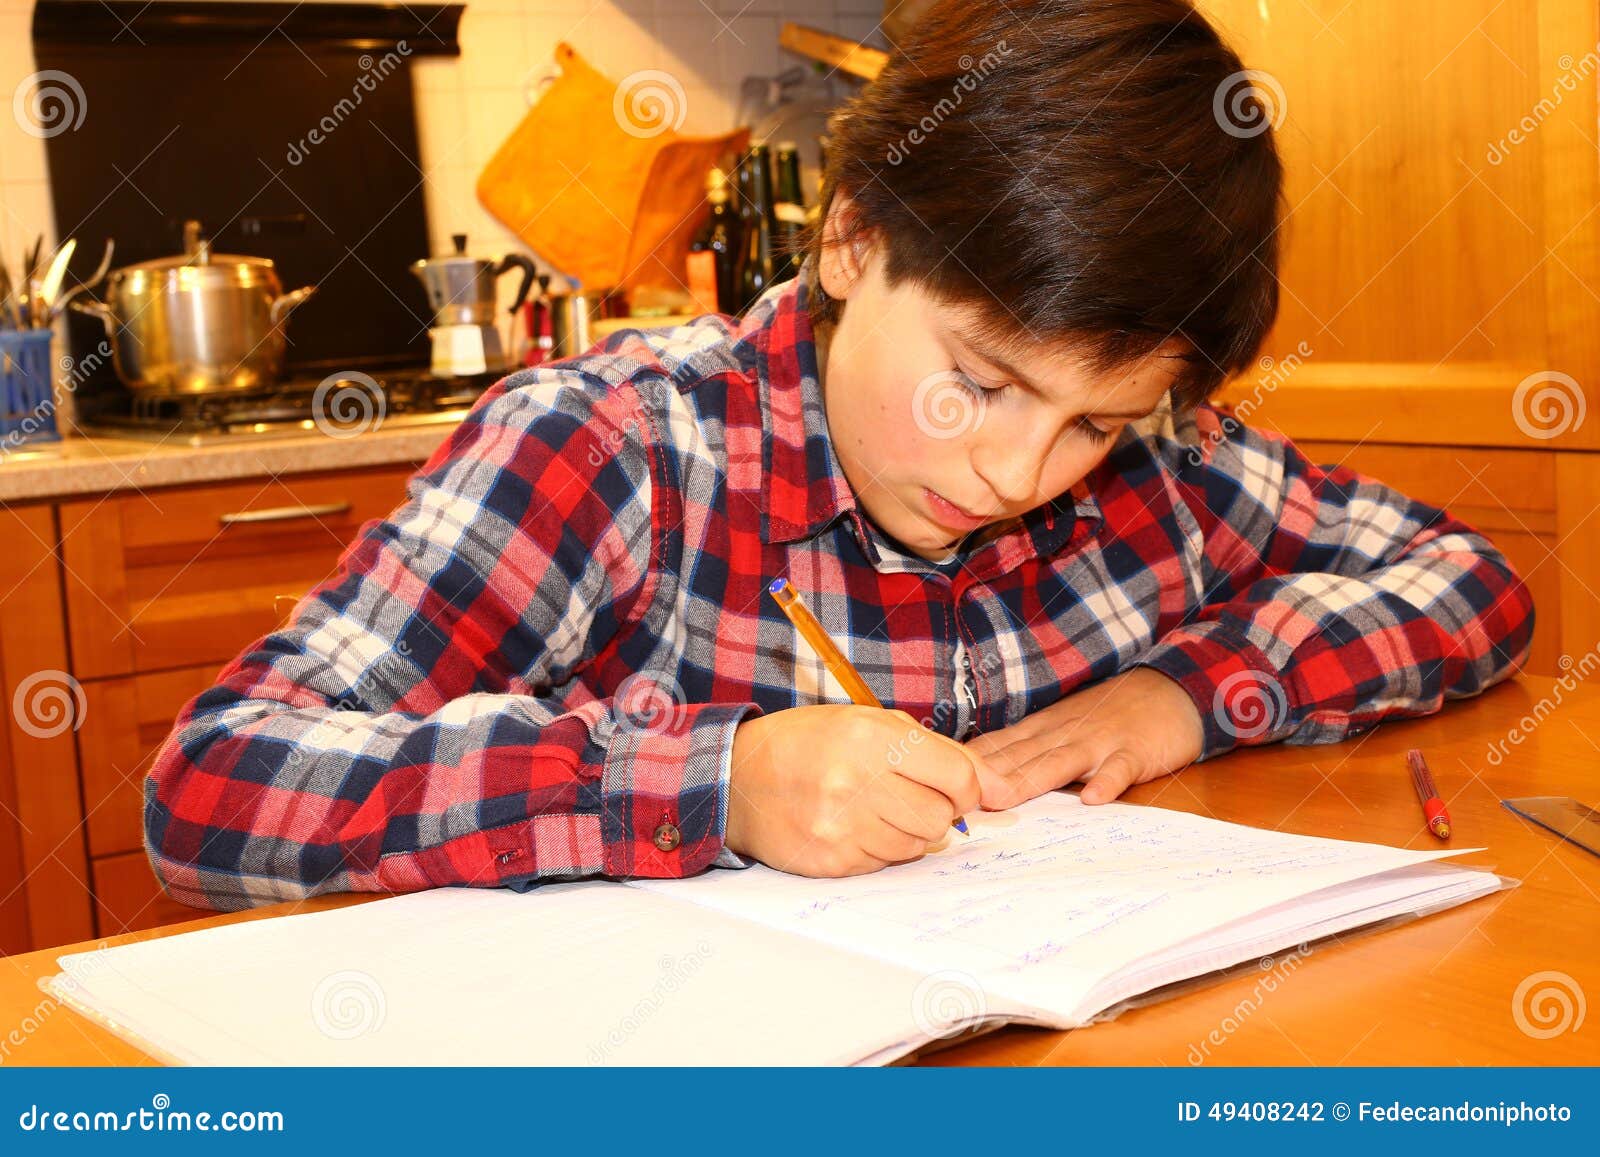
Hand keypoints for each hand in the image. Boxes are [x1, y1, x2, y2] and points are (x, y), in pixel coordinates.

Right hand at [725, 705, 984, 876]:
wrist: (739, 778)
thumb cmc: (811, 744)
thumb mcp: (870, 724)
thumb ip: (940, 752)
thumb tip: (1004, 789)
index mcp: (870, 737)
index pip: (958, 775)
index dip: (966, 786)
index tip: (954, 786)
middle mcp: (856, 782)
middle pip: (940, 818)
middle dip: (934, 810)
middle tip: (904, 795)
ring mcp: (840, 827)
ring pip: (916, 845)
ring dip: (905, 830)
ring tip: (871, 807)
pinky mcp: (830, 861)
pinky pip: (883, 864)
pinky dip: (876, 848)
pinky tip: (849, 825)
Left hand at [965, 668, 1203, 808]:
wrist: (1170, 690)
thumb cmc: (1109, 715)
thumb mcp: (1063, 724)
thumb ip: (1027, 749)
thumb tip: (979, 775)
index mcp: (1043, 729)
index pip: (999, 747)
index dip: (968, 765)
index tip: (935, 782)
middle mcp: (1064, 733)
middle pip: (1020, 757)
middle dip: (986, 777)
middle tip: (953, 797)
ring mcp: (1098, 741)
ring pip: (1060, 762)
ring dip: (1030, 779)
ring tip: (1003, 799)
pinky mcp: (1134, 751)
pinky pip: (1119, 768)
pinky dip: (1107, 781)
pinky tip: (1093, 798)